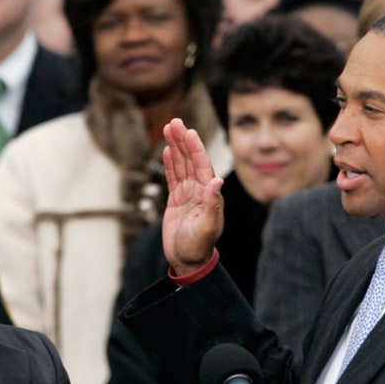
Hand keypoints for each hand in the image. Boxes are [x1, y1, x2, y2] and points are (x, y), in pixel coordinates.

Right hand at [161, 118, 223, 275]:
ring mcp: (188, 194)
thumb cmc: (199, 247)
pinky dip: (170, 163)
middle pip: (190, 160)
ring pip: (181, 165)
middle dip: (183, 140)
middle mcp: (200, 190)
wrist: (188, 261)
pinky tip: (167, 150)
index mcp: (209, 194)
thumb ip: (212, 204)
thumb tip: (217, 181)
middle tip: (174, 121)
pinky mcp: (177, 200)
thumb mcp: (206, 228)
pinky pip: (173, 177)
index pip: (202, 165)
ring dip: (176, 147)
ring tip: (169, 128)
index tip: (189, 132)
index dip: (196, 148)